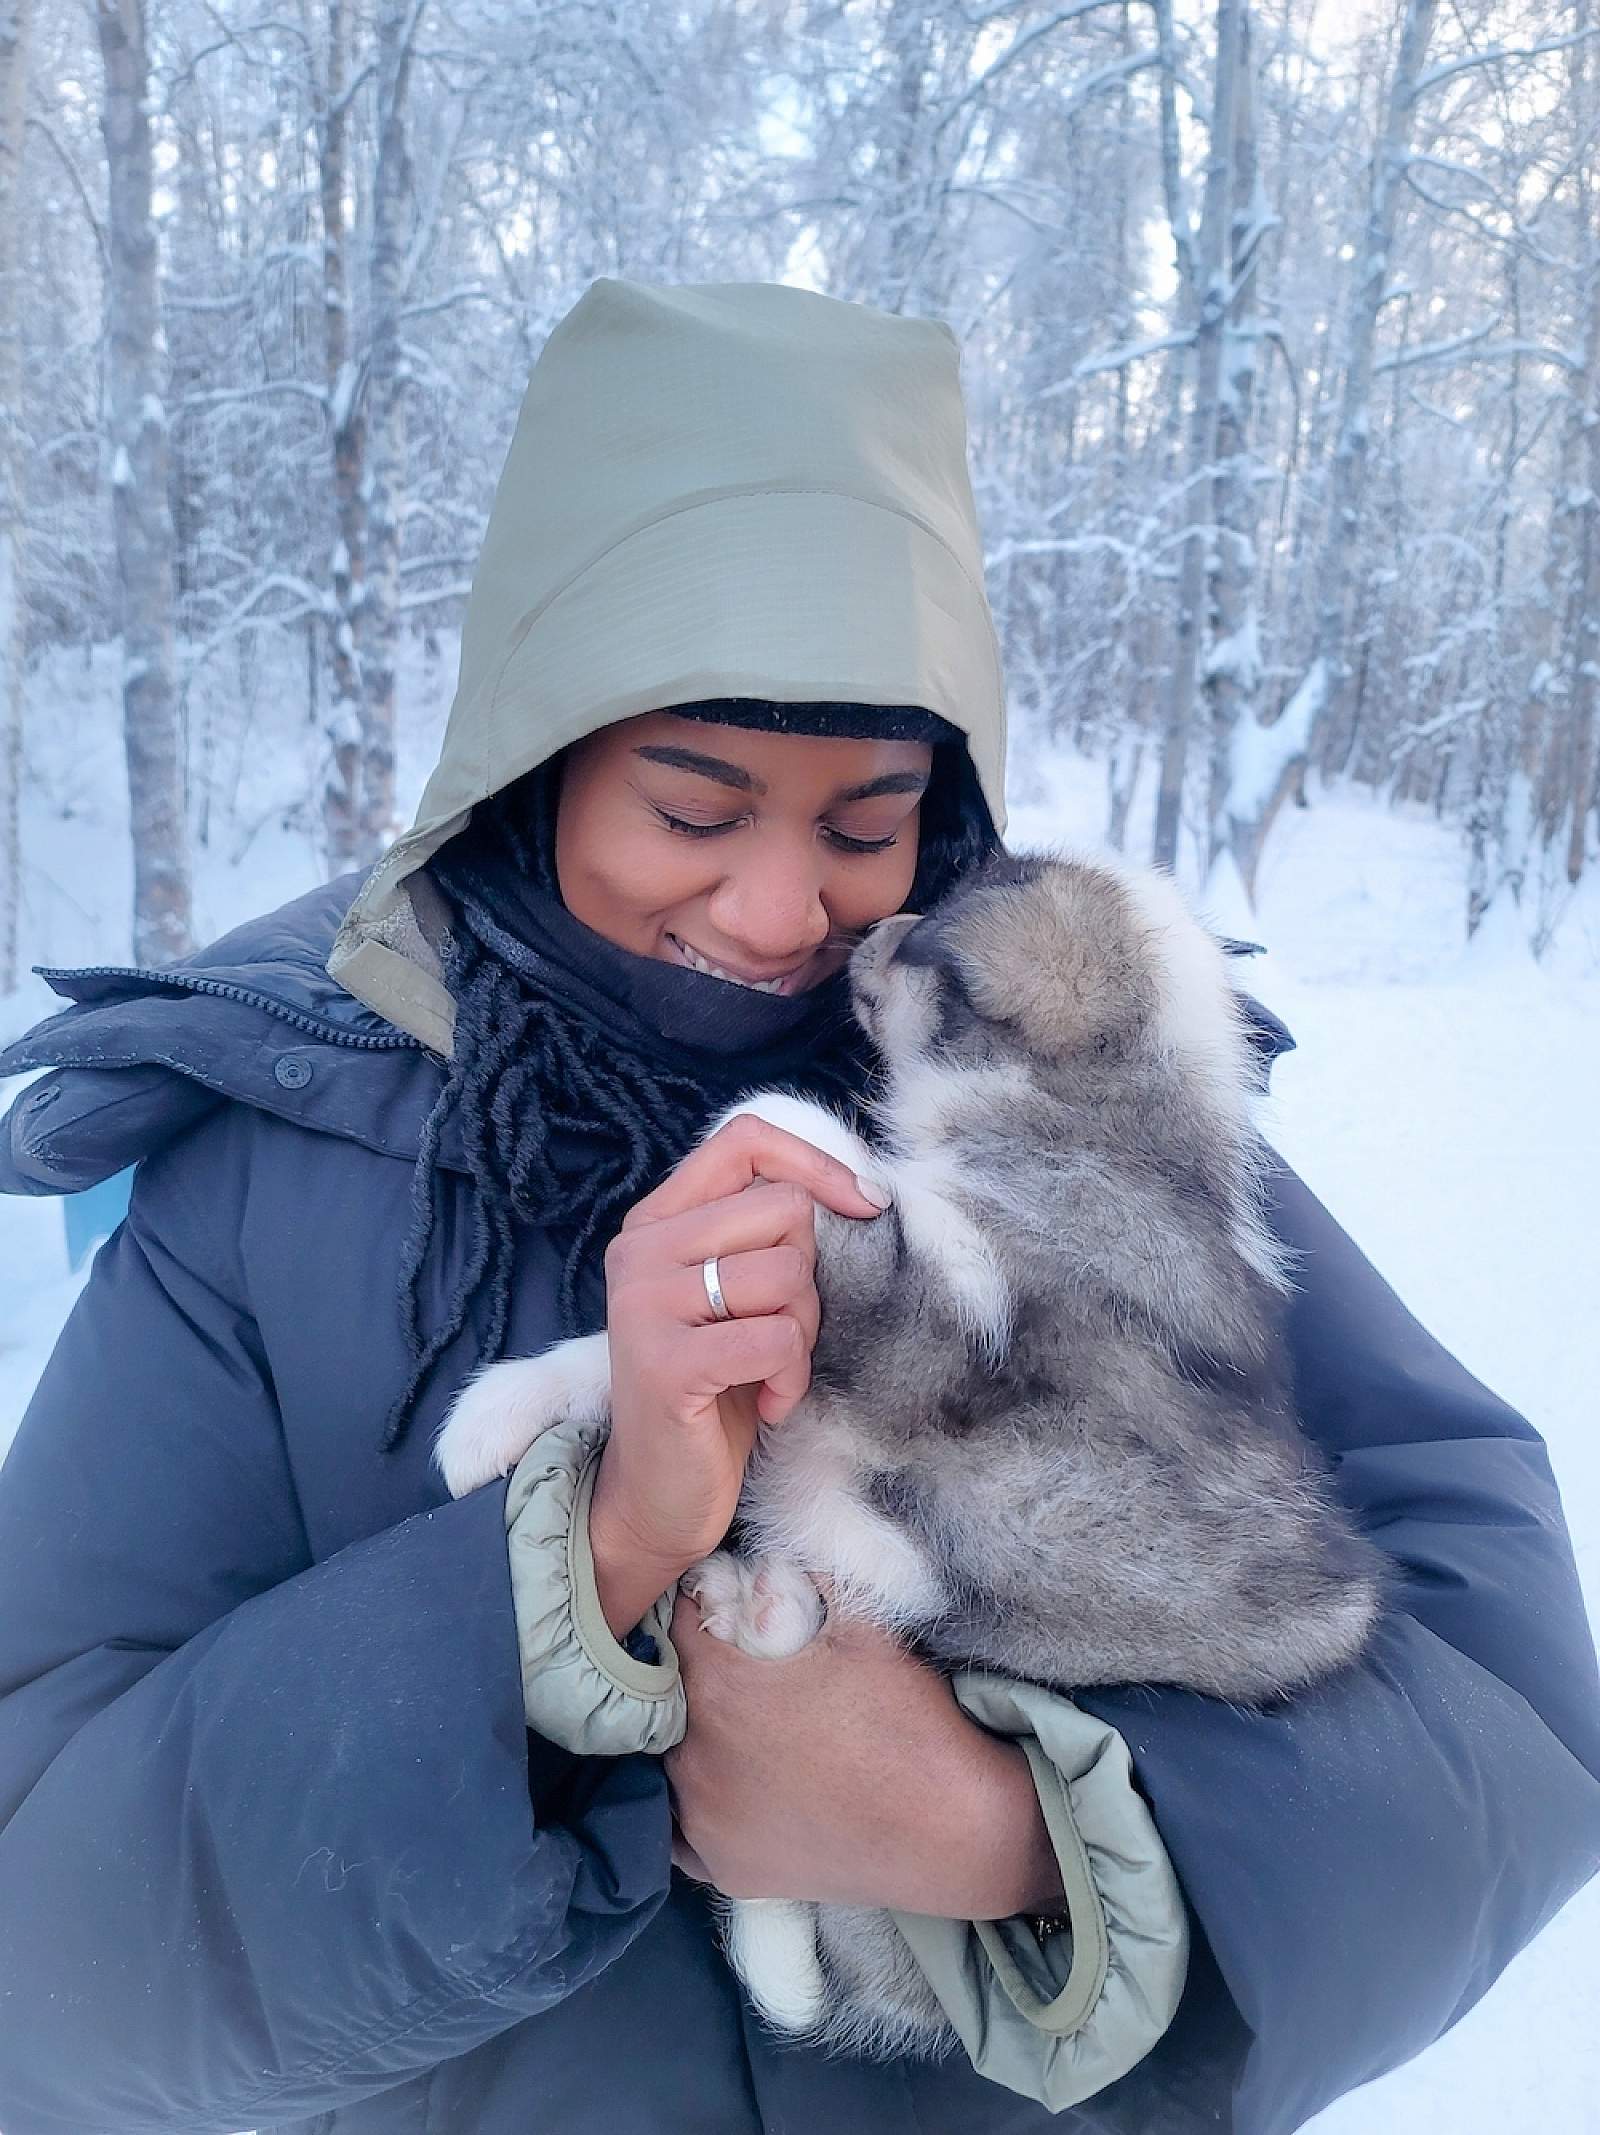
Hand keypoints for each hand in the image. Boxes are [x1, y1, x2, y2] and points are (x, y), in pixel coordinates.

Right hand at [588, 1114, 890, 1638]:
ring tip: (772, 1370)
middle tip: (784, 1332)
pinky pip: (777, 1338)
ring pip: (786, 1274)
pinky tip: (766, 1402)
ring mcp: (644, 1305)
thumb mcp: (733, 1295)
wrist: (657, 1495)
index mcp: (656, 1221)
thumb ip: (763, 1236)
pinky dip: (790, 1376)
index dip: (818, 1163)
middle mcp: (639, 1251)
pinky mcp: (665, 1364)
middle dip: (810, 1276)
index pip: (745, 1140)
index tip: (865, 1205)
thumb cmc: (715, 1390)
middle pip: (782, 1208)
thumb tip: (859, 1188)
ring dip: (803, 1333)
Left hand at [665, 1587, 1066, 1920]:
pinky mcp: (725, 1870)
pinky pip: (680, 1832)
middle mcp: (694, 1758)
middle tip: (729, 1668)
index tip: (712, 1604)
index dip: (695, 1608)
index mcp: (719, 1689)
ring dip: (687, 1739)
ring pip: (668, 1763)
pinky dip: (692, 1807)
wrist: (950, 1827)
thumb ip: (805, 1579)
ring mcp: (705, 1822)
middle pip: (668, 1699)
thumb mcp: (861, 1623)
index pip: (676, 1628)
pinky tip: (723, 1787)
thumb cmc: (906, 1718)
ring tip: (733, 1727)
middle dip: (689, 1675)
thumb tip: (774, 1552)